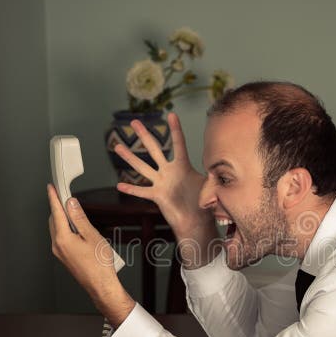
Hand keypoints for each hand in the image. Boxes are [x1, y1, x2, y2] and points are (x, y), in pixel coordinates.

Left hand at [47, 184, 133, 323]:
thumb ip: (80, 218)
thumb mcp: (92, 236)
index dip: (54, 198)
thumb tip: (71, 204)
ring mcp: (59, 252)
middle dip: (58, 207)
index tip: (51, 187)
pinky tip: (76, 227)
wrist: (101, 285)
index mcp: (63, 238)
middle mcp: (57, 245)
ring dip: (62, 218)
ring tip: (72, 210)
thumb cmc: (99, 264)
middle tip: (64, 196)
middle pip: (54, 220)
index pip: (56, 212)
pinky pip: (61, 238)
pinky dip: (65, 228)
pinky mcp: (64, 257)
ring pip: (57, 229)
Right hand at [114, 113, 209, 236]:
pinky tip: (119, 185)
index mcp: (183, 166)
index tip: (171, 114)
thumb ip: (212, 176)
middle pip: (154, 149)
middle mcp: (169, 171)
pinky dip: (131, 189)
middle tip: (134, 122)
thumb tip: (218, 169)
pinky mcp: (157, 195)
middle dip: (144, 135)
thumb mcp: (210, 186)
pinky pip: (142, 191)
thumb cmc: (204, 203)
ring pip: (142, 167)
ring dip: (129, 157)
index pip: (178, 143)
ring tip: (117, 146)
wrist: (196, 221)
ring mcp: (161, 182)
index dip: (175, 129)